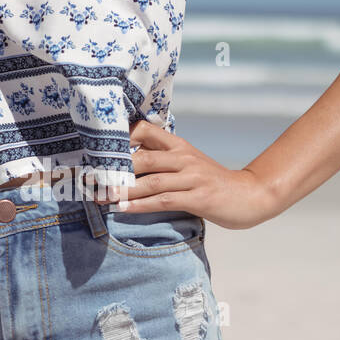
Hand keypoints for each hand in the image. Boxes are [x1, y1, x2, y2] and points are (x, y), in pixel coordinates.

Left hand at [102, 120, 280, 230]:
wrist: (250, 195)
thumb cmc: (213, 182)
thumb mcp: (188, 165)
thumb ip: (162, 160)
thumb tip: (127, 162)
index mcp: (179, 146)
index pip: (145, 130)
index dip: (120, 136)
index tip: (95, 148)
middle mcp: (184, 157)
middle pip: (142, 157)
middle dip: (114, 170)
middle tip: (90, 179)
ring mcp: (192, 177)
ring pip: (150, 181)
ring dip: (123, 190)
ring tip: (101, 197)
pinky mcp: (199, 197)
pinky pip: (164, 201)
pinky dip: (141, 205)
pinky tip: (123, 209)